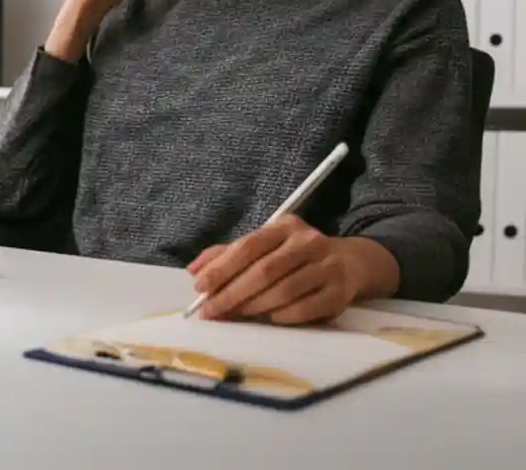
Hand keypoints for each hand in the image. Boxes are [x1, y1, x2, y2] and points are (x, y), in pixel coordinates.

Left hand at [187, 215, 394, 324]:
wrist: (350, 263)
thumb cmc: (295, 256)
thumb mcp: (265, 246)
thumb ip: (228, 254)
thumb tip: (195, 270)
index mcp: (285, 226)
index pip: (248, 246)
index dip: (221, 268)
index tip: (200, 287)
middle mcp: (308, 242)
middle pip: (264, 271)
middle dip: (232, 294)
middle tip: (211, 311)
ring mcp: (327, 266)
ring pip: (284, 291)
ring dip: (254, 307)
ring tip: (235, 315)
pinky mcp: (340, 292)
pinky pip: (305, 308)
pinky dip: (282, 316)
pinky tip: (269, 319)